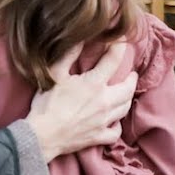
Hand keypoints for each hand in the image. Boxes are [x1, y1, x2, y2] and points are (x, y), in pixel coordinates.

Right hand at [25, 41, 136, 161]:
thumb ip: (69, 55)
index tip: (122, 42)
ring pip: (124, 108)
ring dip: (128, 98)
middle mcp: (104, 102)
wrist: (42, 136)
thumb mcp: (55, 74)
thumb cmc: (47, 104)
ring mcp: (104, 121)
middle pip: (128, 88)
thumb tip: (80, 38)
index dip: (120, 48)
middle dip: (132, 79)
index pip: (114, 61)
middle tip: (132, 74)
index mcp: (94, 84)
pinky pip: (115, 132)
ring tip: (126, 93)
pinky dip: (117, 125)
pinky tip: (114, 121)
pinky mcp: (98, 137)